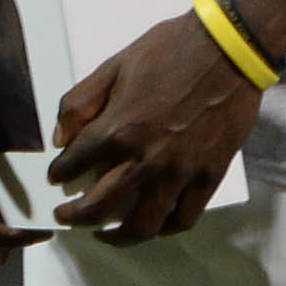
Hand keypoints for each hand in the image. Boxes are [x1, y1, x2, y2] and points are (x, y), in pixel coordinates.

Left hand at [46, 9, 254, 244]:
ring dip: (117, 235)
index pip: (73, 165)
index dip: (59, 174)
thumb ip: (79, 103)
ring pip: (143, 224)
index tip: (56, 177)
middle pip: (99, 206)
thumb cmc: (169, 51)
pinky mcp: (209, 176)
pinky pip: (184, 218)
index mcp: (116, 130)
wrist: (228, 50)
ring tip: (104, 233)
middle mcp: (145, 159)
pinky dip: (165, 228)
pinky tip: (153, 225)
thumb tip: (61, 138)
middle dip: (75, 216)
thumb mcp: (112, 67)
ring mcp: (179, 173)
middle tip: (65, 216)